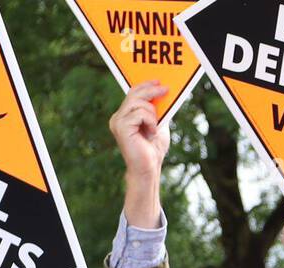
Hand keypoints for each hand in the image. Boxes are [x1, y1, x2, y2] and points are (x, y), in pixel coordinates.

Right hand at [109, 82, 169, 227]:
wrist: (149, 168)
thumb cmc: (153, 150)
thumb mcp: (158, 126)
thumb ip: (157, 112)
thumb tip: (163, 95)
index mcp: (125, 116)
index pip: (132, 94)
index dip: (145, 85)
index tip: (158, 81)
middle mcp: (118, 117)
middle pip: (134, 94)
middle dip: (151, 90)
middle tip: (165, 90)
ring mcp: (117, 121)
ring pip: (138, 103)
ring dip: (153, 114)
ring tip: (154, 128)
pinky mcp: (121, 126)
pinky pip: (140, 113)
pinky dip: (150, 121)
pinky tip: (151, 133)